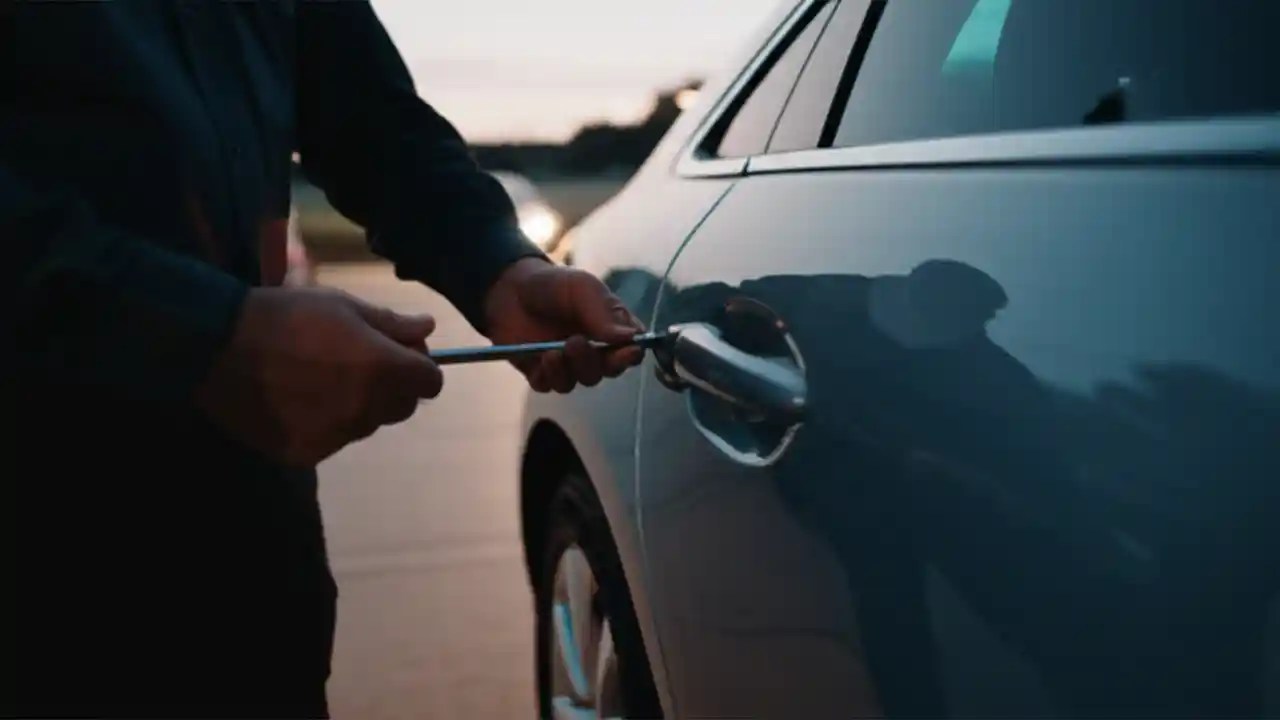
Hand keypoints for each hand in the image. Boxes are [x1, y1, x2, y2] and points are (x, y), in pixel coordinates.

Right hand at [195, 287, 442, 466]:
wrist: (216, 347)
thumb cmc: (285, 315)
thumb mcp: (342, 306)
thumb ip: (391, 322)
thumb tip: (428, 327)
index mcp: (383, 370)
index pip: (430, 382)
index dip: (418, 365)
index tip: (397, 352)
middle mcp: (366, 409)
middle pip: (402, 406)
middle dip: (392, 386)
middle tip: (359, 362)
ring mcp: (336, 436)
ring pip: (366, 424)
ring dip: (359, 405)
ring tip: (321, 378)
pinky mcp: (305, 454)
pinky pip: (333, 440)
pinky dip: (326, 423)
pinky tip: (298, 400)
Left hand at [484, 258, 644, 392]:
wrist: (508, 289)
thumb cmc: (552, 285)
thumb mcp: (581, 289)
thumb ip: (604, 313)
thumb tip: (631, 339)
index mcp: (610, 330)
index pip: (630, 351)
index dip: (630, 355)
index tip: (627, 350)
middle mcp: (594, 351)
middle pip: (608, 371)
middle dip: (595, 362)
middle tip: (576, 342)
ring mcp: (569, 364)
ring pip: (582, 381)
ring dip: (572, 368)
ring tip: (554, 351)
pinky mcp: (542, 374)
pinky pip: (552, 386)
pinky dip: (550, 376)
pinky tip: (543, 358)